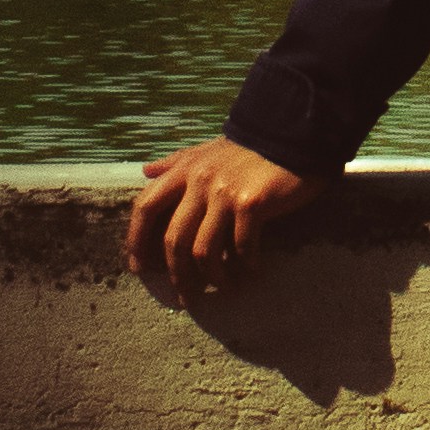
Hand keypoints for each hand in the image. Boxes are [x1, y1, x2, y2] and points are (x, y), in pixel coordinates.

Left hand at [127, 136, 319, 298]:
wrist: (293, 133)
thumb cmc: (249, 147)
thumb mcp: (207, 150)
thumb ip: (175, 162)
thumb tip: (146, 170)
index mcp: (184, 169)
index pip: (145, 207)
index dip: (136, 240)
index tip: (138, 267)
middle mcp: (199, 182)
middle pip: (173, 240)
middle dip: (177, 274)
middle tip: (186, 296)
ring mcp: (224, 193)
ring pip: (204, 250)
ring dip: (212, 276)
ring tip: (225, 286)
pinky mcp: (251, 204)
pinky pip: (240, 247)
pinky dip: (245, 265)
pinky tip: (253, 270)